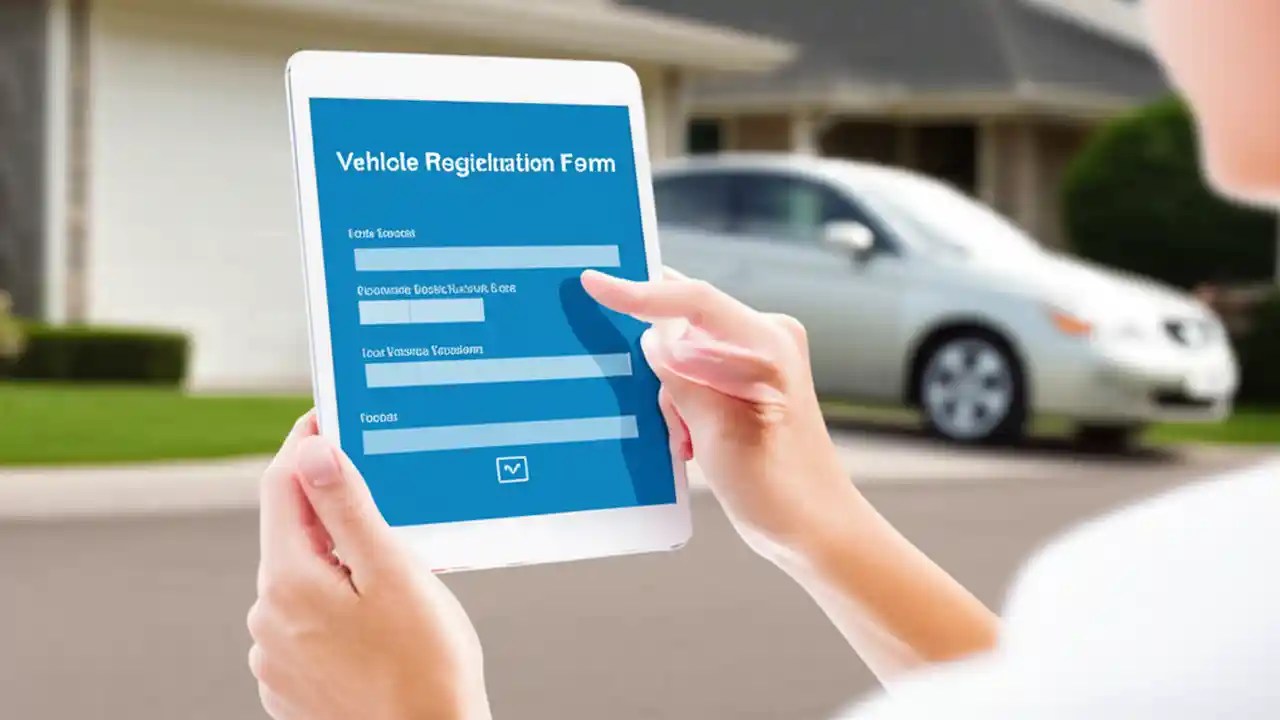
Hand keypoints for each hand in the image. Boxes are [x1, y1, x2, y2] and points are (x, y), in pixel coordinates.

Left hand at [248, 412, 490, 719]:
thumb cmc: (426, 668)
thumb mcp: (394, 573)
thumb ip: (349, 509)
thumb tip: (312, 451)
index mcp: (288, 582)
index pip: (282, 485)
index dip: (307, 443)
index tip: (332, 417)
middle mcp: (266, 618)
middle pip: (292, 531)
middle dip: (333, 508)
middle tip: (387, 501)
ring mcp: (274, 655)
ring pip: (301, 578)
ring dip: (337, 562)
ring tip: (394, 577)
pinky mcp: (290, 682)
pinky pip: (306, 621)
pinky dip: (335, 606)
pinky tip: (378, 621)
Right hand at [583, 270, 996, 677]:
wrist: (814, 529)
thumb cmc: (779, 486)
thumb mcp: (716, 431)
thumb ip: (679, 375)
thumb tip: (651, 337)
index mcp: (767, 342)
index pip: (693, 300)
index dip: (639, 291)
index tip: (593, 284)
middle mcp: (765, 340)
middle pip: (685, 325)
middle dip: (659, 364)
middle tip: (667, 414)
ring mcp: (757, 362)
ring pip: (683, 355)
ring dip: (672, 396)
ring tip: (688, 443)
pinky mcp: (747, 385)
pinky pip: (694, 376)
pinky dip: (681, 405)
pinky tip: (690, 444)